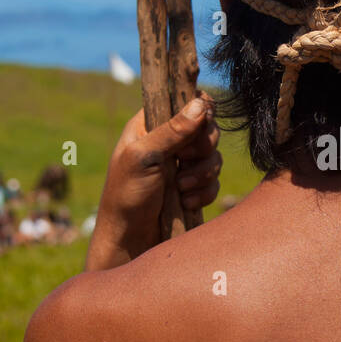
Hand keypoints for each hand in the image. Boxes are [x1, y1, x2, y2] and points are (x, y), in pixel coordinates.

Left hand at [86, 95, 221, 269]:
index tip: (199, 124)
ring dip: (202, 173)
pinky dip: (204, 192)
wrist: (130, 241)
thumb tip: (201, 103)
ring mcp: (182, 165)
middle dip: (201, 147)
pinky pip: (214, 181)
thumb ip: (173, 130)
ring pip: (214, 155)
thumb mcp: (144, 157)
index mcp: (151, 124)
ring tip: (181, 188)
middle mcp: (169, 141)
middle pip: (207, 126)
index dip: (198, 110)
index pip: (184, 100)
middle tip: (183, 160)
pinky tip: (185, 203)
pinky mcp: (194, 187)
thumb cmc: (126, 195)